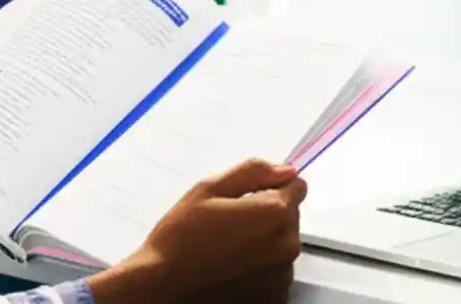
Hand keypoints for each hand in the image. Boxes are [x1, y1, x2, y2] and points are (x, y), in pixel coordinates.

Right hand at [88, 158, 307, 303]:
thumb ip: (253, 172)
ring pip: (283, 244)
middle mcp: (287, 245)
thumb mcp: (209, 189)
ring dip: (265, 241)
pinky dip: (261, 267)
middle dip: (267, 214)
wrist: (163, 289)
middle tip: (229, 223)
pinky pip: (276, 270)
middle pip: (290, 216)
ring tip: (227, 247)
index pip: (297, 186)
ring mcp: (282, 275)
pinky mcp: (275, 296)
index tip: (249, 196)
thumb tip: (285, 169)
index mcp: (275, 213)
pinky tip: (232, 267)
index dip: (271, 186)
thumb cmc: (180, 239)